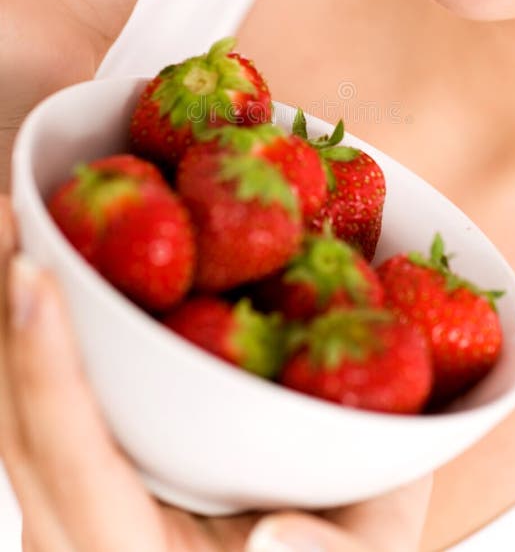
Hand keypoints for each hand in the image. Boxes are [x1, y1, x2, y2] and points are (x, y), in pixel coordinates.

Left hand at [0, 195, 430, 550]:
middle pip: (15, 419)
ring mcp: (65, 509)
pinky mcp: (71, 480)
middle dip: (5, 311)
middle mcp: (76, 537)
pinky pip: (28, 403)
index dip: (45, 365)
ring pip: (10, 408)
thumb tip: (274, 533)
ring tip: (11, 222)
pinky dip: (26, 332)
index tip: (33, 272)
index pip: (71, 455)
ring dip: (6, 311)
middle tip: (7, 210)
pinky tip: (39, 268)